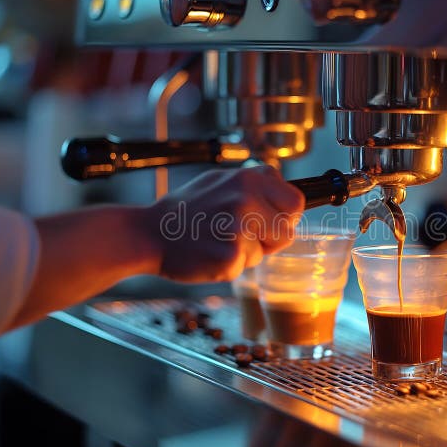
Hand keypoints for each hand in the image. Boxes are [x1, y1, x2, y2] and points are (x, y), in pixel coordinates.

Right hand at [145, 166, 304, 282]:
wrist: (149, 233)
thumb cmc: (186, 210)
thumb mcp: (221, 180)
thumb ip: (255, 183)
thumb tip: (285, 190)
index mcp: (249, 179)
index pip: (296, 202)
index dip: (285, 216)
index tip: (269, 222)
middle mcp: (247, 200)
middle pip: (287, 232)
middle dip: (269, 239)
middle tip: (240, 236)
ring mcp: (239, 229)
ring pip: (265, 253)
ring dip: (248, 253)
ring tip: (218, 241)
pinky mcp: (230, 256)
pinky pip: (245, 267)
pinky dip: (230, 266)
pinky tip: (210, 254)